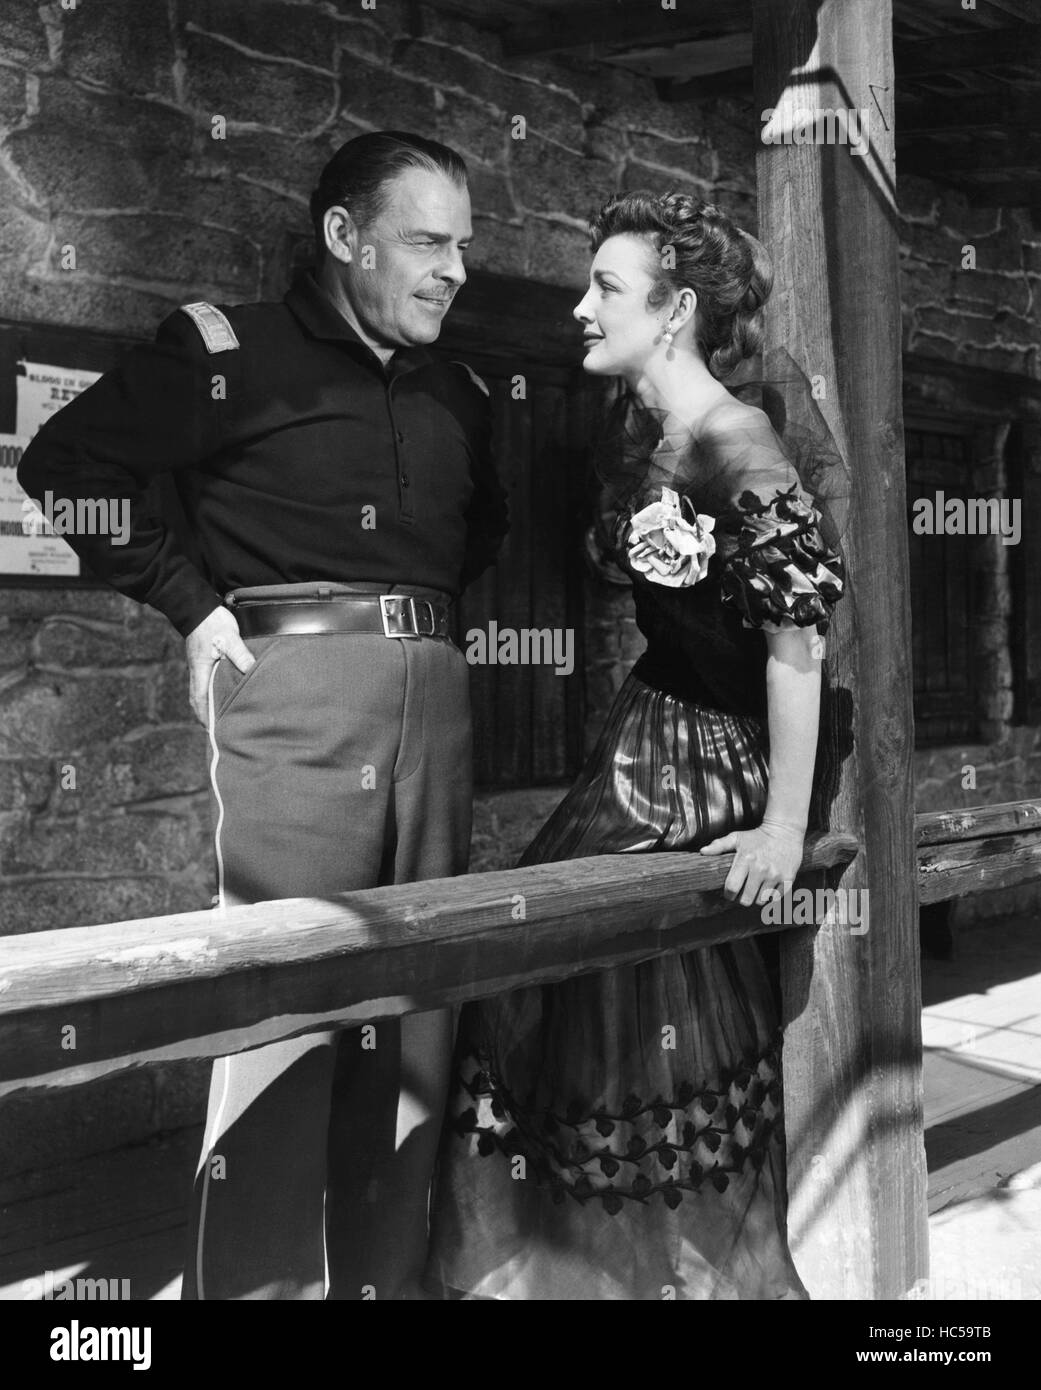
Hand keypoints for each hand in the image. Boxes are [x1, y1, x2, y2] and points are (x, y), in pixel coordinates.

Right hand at [185, 606, 255, 726]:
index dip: (206, 718)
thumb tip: (250, 672)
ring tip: (225, 718)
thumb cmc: (211, 622)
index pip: (200, 700)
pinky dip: (214, 694)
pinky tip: (226, 697)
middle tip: (222, 732)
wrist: (198, 607)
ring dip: (212, 706)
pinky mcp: (206, 662)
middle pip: (200, 702)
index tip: (213, 732)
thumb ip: (240, 655)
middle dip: (209, 718)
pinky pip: (209, 684)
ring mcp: (201, 668)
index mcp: (201, 671)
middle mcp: (199, 672)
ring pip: (204, 693)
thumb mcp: (229, 638)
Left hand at [698, 820, 805, 906]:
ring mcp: (775, 875)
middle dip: (742, 898)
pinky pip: (776, 898)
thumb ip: (719, 845)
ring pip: (761, 901)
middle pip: (746, 900)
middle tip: (742, 893)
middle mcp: (760, 869)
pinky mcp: (788, 879)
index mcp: (745, 860)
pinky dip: (771, 896)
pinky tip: (768, 887)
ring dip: (756, 897)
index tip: (729, 894)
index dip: (728, 895)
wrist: (785, 830)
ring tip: (755, 889)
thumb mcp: (737, 838)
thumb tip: (702, 851)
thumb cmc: (757, 836)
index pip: (732, 887)